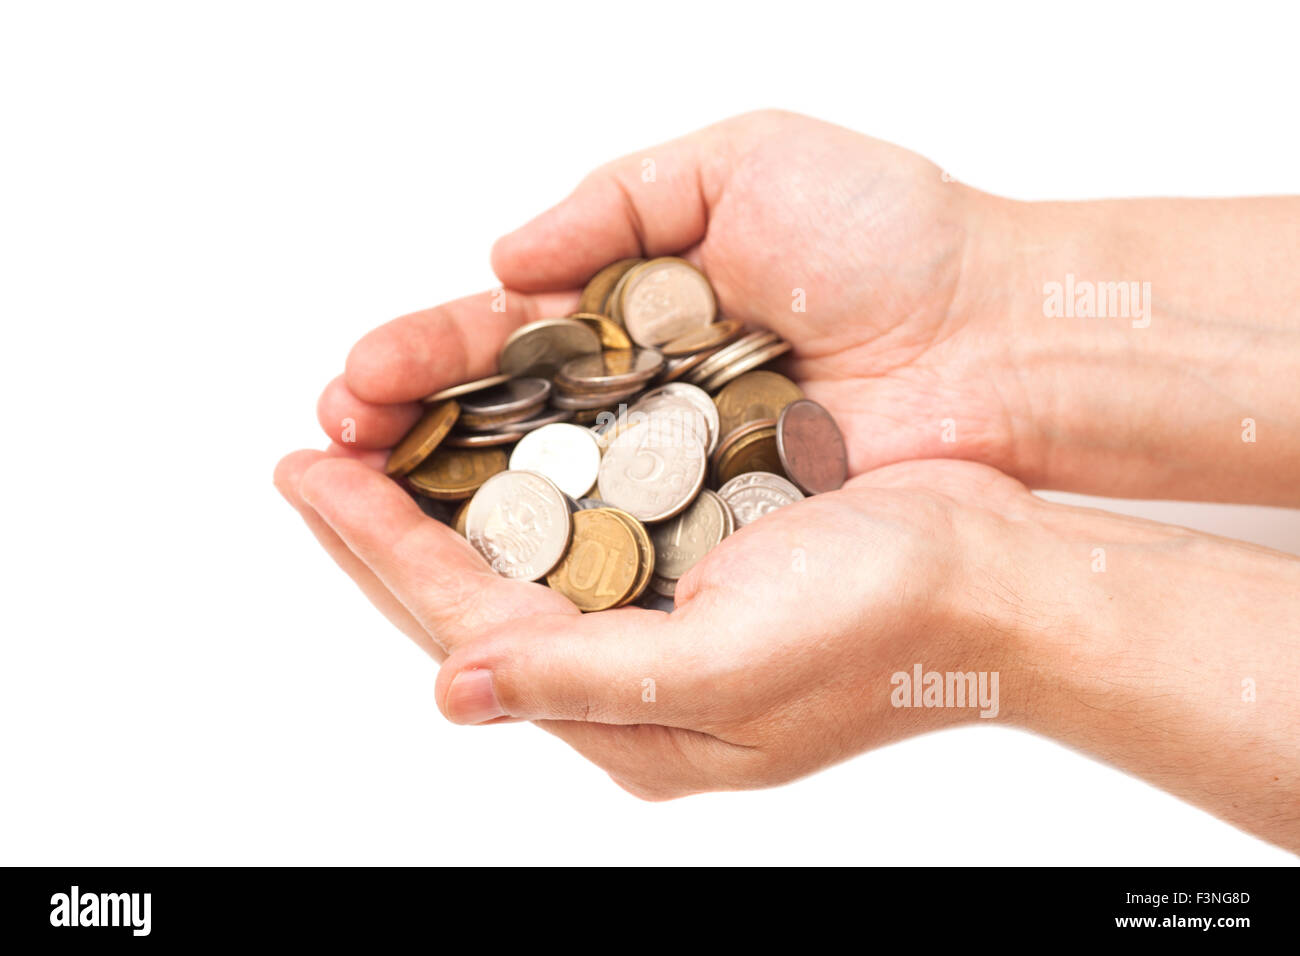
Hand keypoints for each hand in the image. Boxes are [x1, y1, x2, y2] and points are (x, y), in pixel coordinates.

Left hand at [274, 448, 1299, 849]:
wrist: (997, 580)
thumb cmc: (887, 625)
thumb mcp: (730, 669)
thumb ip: (588, 683)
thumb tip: (456, 689)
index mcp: (630, 715)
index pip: (465, 624)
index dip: (377, 549)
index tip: (306, 477)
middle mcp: (633, 673)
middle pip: (473, 593)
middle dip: (387, 525)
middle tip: (313, 454)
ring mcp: (664, 618)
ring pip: (518, 557)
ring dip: (445, 499)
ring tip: (377, 442)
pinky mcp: (697, 564)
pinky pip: (581, 526)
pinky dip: (523, 483)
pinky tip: (491, 444)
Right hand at [316, 109, 1299, 505]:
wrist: (1001, 334)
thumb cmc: (890, 234)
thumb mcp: (744, 161)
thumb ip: (618, 198)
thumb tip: (505, 258)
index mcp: (641, 302)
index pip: (504, 334)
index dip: (425, 357)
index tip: (355, 378)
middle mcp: (646, 392)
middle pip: (503, 420)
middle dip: (410, 432)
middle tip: (328, 448)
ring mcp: (680, 467)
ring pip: (545, 489)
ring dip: (453, 499)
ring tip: (362, 503)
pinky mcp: (723, 525)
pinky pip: (620, 541)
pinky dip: (548, 548)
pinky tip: (474, 555)